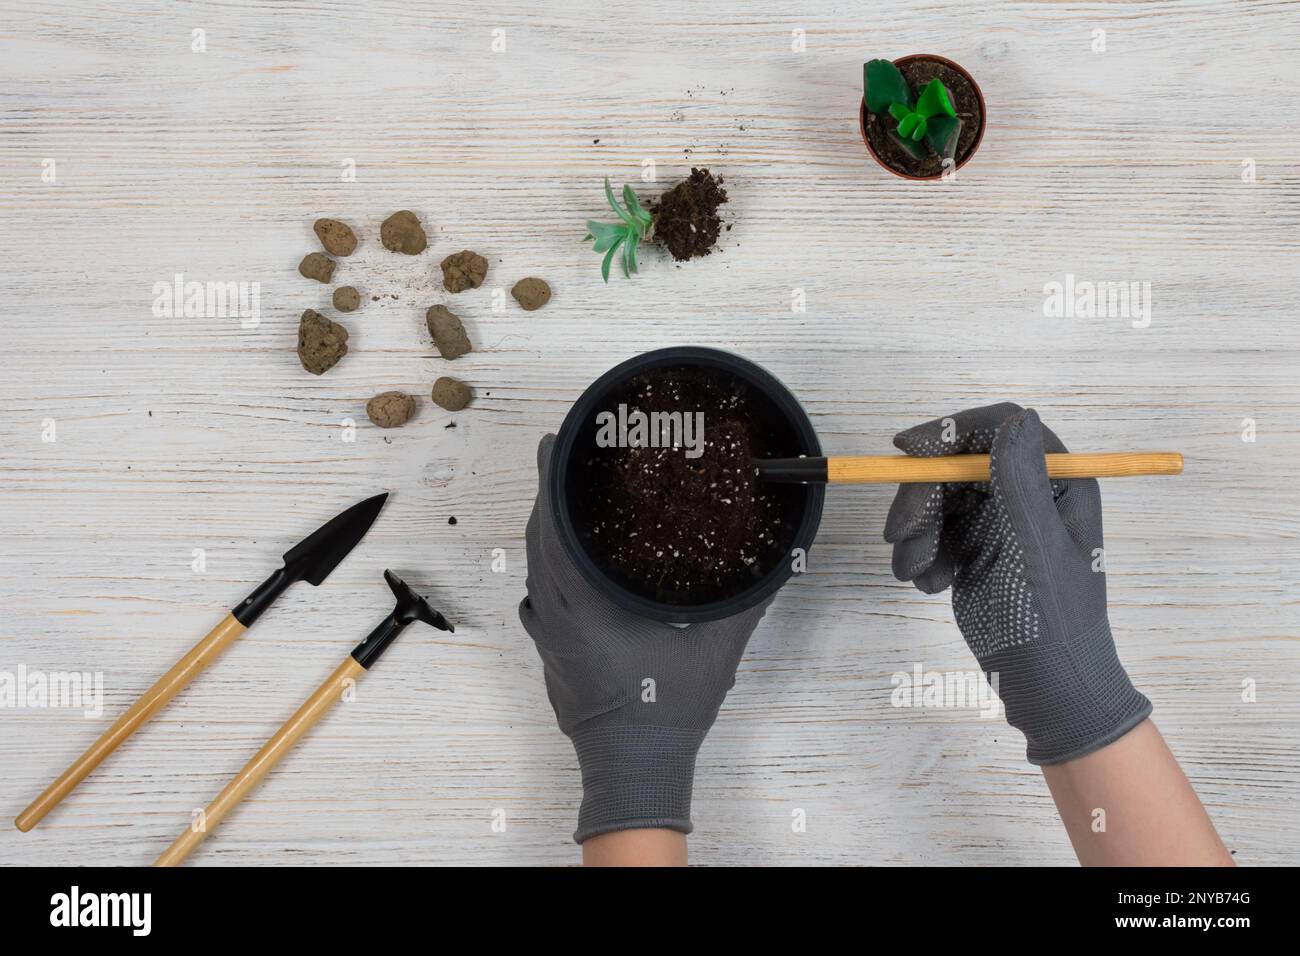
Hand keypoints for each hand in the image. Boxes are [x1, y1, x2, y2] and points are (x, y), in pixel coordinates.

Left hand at [520, 435, 769, 842]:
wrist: (632, 769)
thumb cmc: (665, 712)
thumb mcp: (715, 649)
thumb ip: (746, 599)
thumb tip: (779, 559)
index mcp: (584, 606)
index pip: (554, 529)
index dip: (552, 482)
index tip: (555, 443)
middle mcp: (555, 615)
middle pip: (537, 539)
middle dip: (547, 492)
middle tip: (561, 452)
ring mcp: (547, 634)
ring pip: (535, 565)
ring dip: (545, 525)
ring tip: (563, 491)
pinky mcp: (550, 648)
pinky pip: (539, 589)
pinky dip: (547, 560)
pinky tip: (565, 554)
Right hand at [884, 404, 1150, 764]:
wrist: (1046, 687)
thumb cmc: (1053, 623)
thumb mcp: (1035, 548)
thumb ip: (1020, 483)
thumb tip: (1015, 419)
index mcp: (1058, 483)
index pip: (1001, 430)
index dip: (953, 432)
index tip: (908, 449)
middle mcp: (1029, 493)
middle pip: (957, 464)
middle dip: (923, 497)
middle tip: (898, 534)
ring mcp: (1000, 520)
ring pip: (939, 498)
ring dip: (917, 532)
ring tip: (916, 573)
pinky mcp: (975, 546)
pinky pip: (934, 530)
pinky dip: (922, 555)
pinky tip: (933, 584)